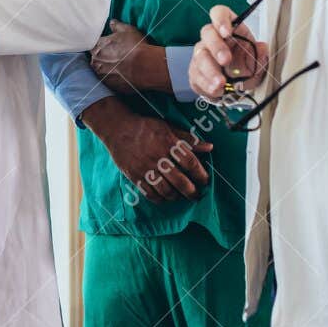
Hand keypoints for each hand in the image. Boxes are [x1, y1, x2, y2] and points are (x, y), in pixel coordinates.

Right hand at [81, 97, 212, 202]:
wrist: (118, 129)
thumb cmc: (146, 127)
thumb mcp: (168, 127)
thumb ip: (189, 139)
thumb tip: (209, 147)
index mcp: (169, 143)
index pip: (190, 162)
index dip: (200, 174)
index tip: (205, 180)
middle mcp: (158, 157)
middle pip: (180, 181)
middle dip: (191, 191)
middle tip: (196, 195)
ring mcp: (145, 168)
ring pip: (165, 190)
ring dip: (176, 196)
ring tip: (181, 196)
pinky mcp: (134, 176)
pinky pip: (149, 193)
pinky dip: (160, 199)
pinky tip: (165, 198)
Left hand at [89, 20, 170, 94]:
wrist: (144, 67)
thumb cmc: (135, 47)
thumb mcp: (127, 30)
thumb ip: (117, 26)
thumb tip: (111, 22)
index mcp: (97, 47)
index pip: (94, 45)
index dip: (102, 46)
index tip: (109, 46)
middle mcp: (96, 62)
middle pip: (96, 59)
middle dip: (104, 57)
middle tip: (116, 56)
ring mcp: (102, 75)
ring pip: (101, 71)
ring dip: (108, 69)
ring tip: (120, 67)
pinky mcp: (110, 86)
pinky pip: (109, 81)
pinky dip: (114, 78)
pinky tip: (124, 75)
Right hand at [189, 4, 267, 99]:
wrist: (239, 86)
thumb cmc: (247, 66)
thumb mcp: (259, 60)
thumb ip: (262, 54)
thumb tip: (263, 48)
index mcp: (229, 28)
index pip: (219, 13)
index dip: (220, 19)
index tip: (227, 32)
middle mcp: (213, 38)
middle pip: (207, 33)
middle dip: (216, 47)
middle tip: (226, 61)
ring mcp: (201, 54)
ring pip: (199, 57)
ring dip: (210, 71)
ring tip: (221, 84)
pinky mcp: (195, 72)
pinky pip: (196, 76)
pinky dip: (206, 85)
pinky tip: (216, 90)